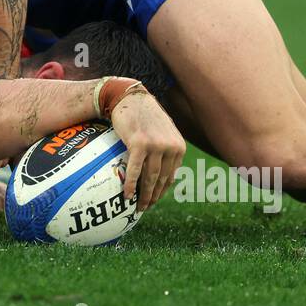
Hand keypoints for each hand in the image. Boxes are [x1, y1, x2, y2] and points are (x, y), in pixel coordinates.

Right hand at [109, 89, 185, 211]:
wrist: (130, 97)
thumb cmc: (144, 114)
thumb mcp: (162, 131)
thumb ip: (165, 149)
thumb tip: (160, 171)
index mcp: (179, 146)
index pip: (171, 175)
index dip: (162, 191)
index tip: (153, 200)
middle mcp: (170, 147)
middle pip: (161, 179)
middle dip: (153, 197)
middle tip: (144, 208)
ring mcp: (156, 146)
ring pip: (150, 178)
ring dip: (143, 195)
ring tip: (137, 207)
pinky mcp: (139, 144)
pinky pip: (135, 170)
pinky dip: (131, 185)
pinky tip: (127, 195)